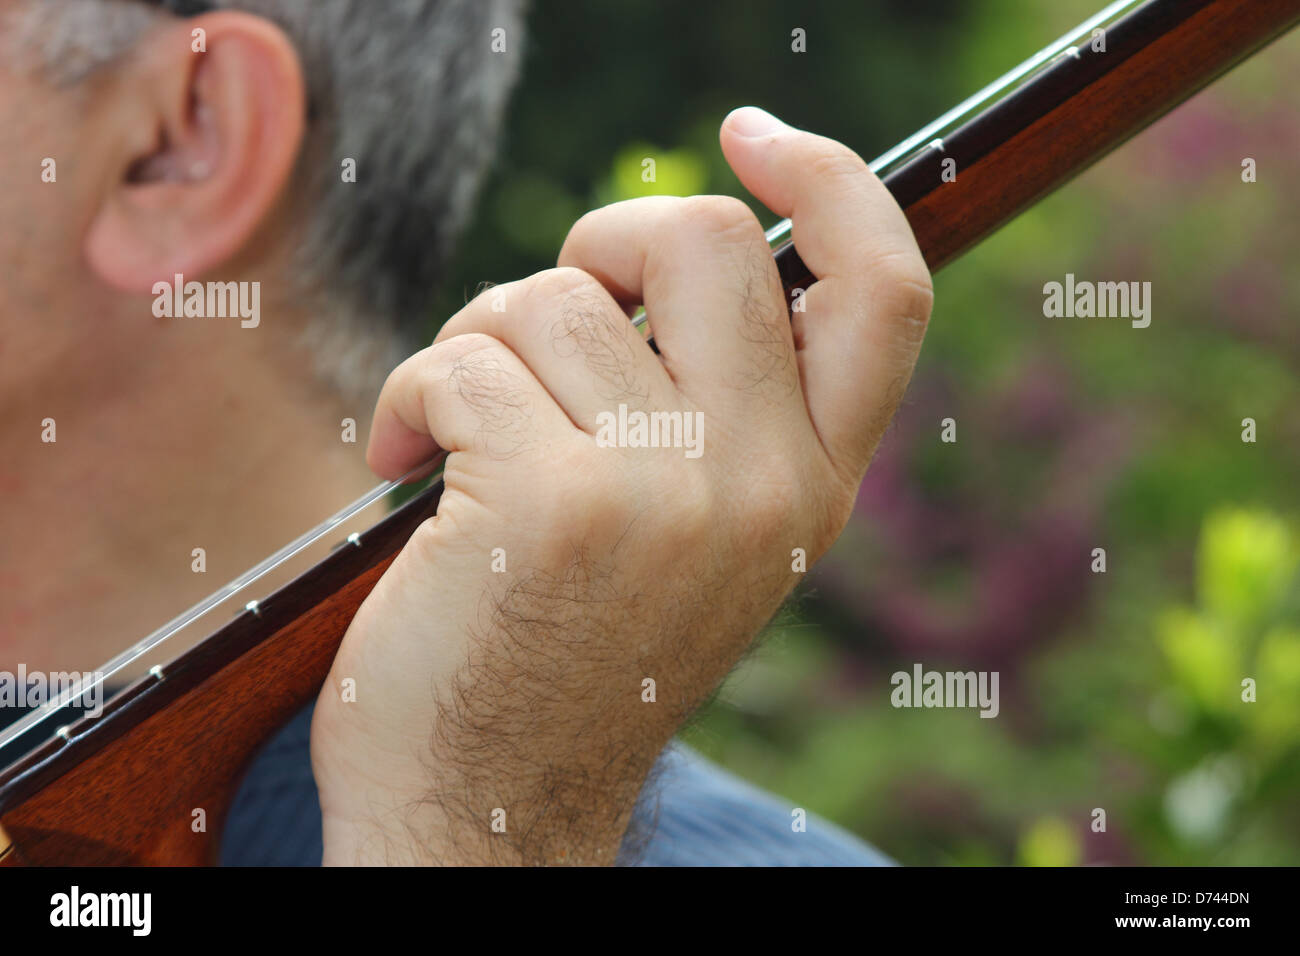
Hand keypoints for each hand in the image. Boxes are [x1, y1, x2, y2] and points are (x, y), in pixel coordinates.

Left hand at [310, 106, 932, 864]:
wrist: (494, 811)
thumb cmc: (574, 654)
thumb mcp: (697, 536)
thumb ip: (718, 408)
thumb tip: (658, 255)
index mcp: (814, 489)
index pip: (886, 293)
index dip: (833, 183)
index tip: (754, 135)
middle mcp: (765, 484)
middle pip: (706, 239)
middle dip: (597, 245)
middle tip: (545, 314)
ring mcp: (667, 491)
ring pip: (552, 300)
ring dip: (478, 346)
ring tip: (460, 437)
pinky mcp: (551, 501)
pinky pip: (462, 358)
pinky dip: (412, 395)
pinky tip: (408, 465)